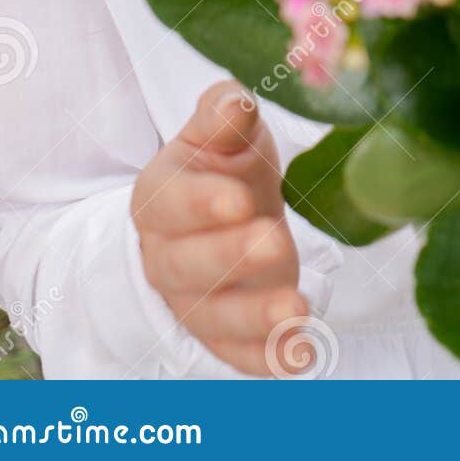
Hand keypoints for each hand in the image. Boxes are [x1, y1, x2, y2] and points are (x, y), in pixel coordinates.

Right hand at [131, 79, 311, 375]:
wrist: (222, 216)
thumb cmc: (222, 167)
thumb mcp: (222, 134)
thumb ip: (224, 115)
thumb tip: (236, 101)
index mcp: (160, 198)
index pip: (170, 204)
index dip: (202, 204)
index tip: (240, 199)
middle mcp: (168, 257)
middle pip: (188, 265)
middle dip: (232, 257)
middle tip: (275, 242)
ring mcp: (193, 303)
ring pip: (214, 318)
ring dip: (254, 318)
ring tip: (298, 310)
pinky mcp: (223, 337)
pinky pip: (238, 355)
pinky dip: (267, 359)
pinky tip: (299, 354)